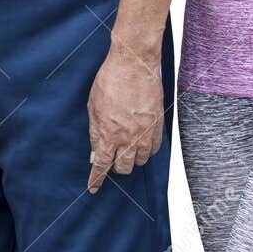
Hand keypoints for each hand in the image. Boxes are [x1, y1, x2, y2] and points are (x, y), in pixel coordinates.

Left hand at [86, 46, 165, 192]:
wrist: (135, 63)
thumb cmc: (110, 80)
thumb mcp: (93, 106)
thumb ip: (95, 133)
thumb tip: (95, 154)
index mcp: (110, 133)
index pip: (103, 165)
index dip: (97, 179)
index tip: (94, 188)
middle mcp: (130, 137)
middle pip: (124, 167)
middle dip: (116, 168)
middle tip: (111, 159)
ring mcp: (146, 132)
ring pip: (142, 160)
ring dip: (132, 159)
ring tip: (125, 150)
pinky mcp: (158, 124)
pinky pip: (154, 148)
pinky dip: (146, 151)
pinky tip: (140, 144)